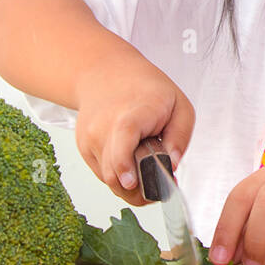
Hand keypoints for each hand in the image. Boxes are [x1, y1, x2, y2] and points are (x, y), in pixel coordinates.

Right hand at [73, 53, 194, 204]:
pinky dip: (119, 175)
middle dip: (138, 190)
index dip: (124, 167)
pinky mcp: (84, 148)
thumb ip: (180, 137)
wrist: (105, 74)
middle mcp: (103, 129)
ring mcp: (90, 139)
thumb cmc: (144, 88)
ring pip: (108, 180)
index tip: (132, 182)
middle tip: (158, 188)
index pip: (121, 144)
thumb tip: (173, 164)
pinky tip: (131, 160)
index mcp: (130, 116)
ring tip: (146, 168)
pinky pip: (103, 174)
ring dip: (130, 185)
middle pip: (113, 173)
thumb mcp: (178, 105)